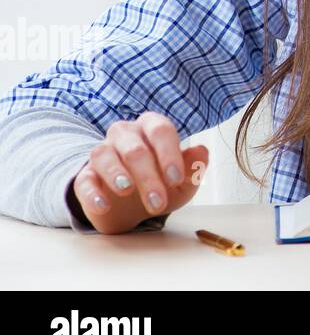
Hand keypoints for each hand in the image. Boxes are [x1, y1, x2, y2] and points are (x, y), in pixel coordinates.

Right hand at [69, 112, 208, 233]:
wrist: (131, 208)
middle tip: (157, 202)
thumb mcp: (182, 182)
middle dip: (148, 176)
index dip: (169, 153)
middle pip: (135, 148)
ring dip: (117, 175)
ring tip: (127, 190)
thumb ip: (194, 167)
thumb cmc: (161, 185)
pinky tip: (103, 205)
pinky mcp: (84, 177)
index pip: (161, 130)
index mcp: (152, 127)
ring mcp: (102, 153)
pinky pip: (83, 181)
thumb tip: (201, 151)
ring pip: (104, 155)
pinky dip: (92, 193)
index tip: (176, 179)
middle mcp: (125, 134)